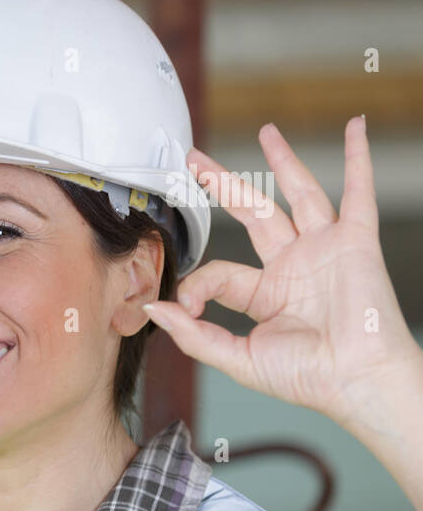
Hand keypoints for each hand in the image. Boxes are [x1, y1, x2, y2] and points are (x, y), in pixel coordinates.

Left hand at [142, 117, 420, 431]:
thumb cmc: (309, 377)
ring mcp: (324, 249)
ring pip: (298, 194)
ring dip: (282, 161)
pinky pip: (358, 192)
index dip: (198, 285)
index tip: (187, 305)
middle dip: (222, 184)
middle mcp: (294, 265)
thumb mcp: (238, 358)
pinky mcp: (355, 242)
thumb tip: (153, 311)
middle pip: (252, 212)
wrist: (357, 381)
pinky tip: (355, 129)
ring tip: (265, 131)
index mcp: (266, 293)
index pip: (220, 271)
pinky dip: (358, 159)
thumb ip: (194, 335)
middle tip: (194, 159)